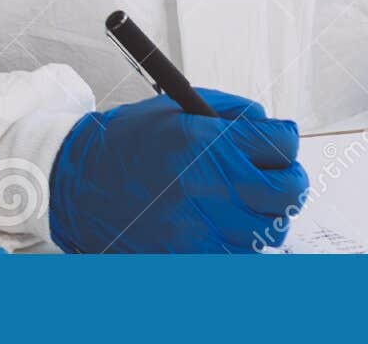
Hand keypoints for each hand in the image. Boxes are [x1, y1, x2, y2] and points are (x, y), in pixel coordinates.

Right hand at [49, 89, 308, 252]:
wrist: (78, 182)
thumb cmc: (129, 141)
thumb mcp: (182, 109)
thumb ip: (235, 114)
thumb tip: (272, 129)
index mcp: (207, 143)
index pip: (282, 144)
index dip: (285, 140)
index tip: (278, 143)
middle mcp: (207, 187)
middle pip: (287, 192)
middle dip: (289, 180)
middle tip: (278, 176)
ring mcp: (198, 228)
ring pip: (269, 229)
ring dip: (267, 213)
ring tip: (246, 200)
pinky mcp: (188, 257)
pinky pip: (240, 255)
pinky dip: (242, 240)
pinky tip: (225, 222)